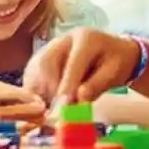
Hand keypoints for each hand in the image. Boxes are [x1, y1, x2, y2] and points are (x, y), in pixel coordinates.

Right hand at [22, 28, 138, 102]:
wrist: (113, 51)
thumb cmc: (116, 62)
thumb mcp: (115, 73)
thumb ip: (97, 85)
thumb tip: (79, 99)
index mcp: (85, 38)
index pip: (73, 62)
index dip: (67, 85)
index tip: (65, 106)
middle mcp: (64, 39)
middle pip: (46, 62)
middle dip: (49, 88)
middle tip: (57, 109)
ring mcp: (51, 47)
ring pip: (35, 68)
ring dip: (40, 91)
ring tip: (51, 107)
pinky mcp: (42, 57)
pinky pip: (32, 74)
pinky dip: (35, 90)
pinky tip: (45, 102)